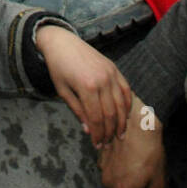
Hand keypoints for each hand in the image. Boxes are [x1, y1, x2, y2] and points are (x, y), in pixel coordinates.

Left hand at [36, 24, 130, 146]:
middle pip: (111, 114)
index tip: (97, 145)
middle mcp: (102, 80)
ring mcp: (110, 73)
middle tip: (107, 143)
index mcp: (86, 87)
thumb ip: (77, 111)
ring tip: (119, 135)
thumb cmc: (58, 68)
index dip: (98, 134)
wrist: (62, 42)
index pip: (97, 118)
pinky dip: (128, 104)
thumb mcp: (62, 91)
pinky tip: (126, 115)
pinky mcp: (114, 68)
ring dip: (122, 122)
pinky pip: (126, 89)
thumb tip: (89, 131)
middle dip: (109, 132)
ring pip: (121, 103)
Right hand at [98, 95, 165, 187]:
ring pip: (115, 185)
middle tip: (148, 181)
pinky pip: (111, 170)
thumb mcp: (157, 184)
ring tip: (140, 164)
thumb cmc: (150, 151)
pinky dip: (120, 168)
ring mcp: (102, 168)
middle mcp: (108, 184)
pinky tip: (130, 155)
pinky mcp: (100, 155)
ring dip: (126, 181)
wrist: (137, 119)